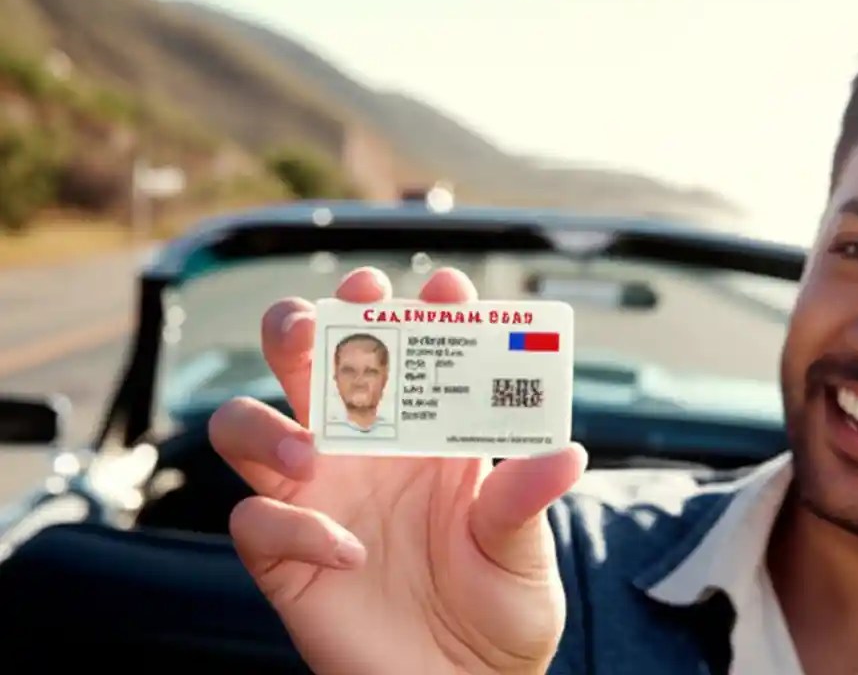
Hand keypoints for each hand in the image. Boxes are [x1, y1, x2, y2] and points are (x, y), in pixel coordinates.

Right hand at [209, 266, 587, 674]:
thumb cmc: (499, 614)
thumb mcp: (523, 553)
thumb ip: (525, 501)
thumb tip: (564, 453)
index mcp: (425, 435)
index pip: (411, 351)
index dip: (422, 310)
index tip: (445, 291)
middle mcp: (361, 452)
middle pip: (307, 363)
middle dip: (309, 323)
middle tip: (339, 315)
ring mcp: (316, 499)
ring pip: (245, 427)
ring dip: (266, 423)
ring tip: (313, 452)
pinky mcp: (284, 559)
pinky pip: (255, 523)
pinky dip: (292, 528)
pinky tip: (350, 553)